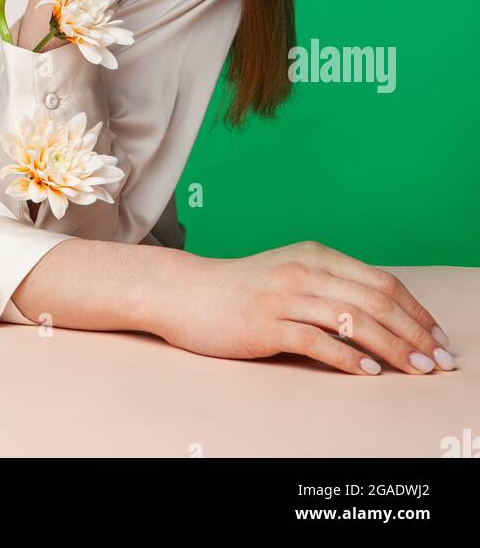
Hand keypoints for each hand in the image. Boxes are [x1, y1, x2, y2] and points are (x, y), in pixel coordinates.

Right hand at [149, 240, 454, 374]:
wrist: (187, 293)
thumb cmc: (241, 289)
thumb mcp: (291, 275)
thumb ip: (329, 286)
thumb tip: (381, 314)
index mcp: (315, 255)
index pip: (382, 281)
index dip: (416, 310)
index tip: (439, 337)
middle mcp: (304, 271)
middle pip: (375, 301)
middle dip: (415, 333)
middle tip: (440, 361)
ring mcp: (285, 297)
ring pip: (353, 321)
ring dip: (393, 348)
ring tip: (417, 370)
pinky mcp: (267, 324)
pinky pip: (317, 341)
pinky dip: (349, 358)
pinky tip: (369, 372)